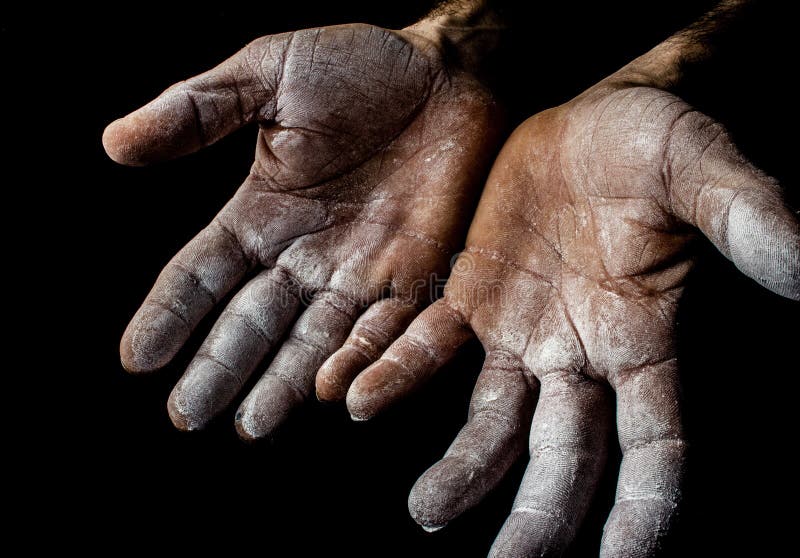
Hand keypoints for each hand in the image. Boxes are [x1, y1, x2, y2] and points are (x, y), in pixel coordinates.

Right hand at [104, 7, 503, 438]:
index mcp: (263, 214)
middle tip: (189, 414)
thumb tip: (114, 142)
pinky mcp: (420, 277)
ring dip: (283, 383)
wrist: (453, 71)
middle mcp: (306, 255)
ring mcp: (363, 272)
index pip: (204, 274)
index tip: (138, 357)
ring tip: (252, 423)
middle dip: (221, 367)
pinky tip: (334, 391)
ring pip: (315, 341)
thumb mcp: (271, 72)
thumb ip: (200, 108)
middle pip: (253, 322)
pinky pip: (389, 329)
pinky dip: (363, 360)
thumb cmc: (362, 66)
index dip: (171, 312)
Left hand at [345, 4, 799, 555]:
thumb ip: (742, 212)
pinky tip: (359, 399)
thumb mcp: (699, 166)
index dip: (646, 509)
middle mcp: (582, 354)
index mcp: (646, 340)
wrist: (596, 116)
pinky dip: (398, 373)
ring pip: (492, 422)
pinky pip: (430, 347)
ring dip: (462, 468)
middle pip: (565, 457)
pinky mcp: (471, 296)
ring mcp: (522, 331)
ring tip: (427, 510)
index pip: (656, 449)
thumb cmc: (662, 139)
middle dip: (542, 515)